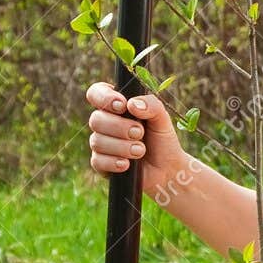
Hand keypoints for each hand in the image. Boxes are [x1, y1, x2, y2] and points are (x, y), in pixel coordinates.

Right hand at [85, 81, 184, 204]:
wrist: (167, 169)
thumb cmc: (162, 140)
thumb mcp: (162, 118)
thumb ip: (151, 105)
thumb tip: (131, 104)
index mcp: (115, 107)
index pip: (96, 93)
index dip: (104, 97)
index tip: (122, 106)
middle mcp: (105, 124)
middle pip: (95, 119)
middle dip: (120, 127)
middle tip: (140, 133)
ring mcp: (101, 144)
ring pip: (97, 141)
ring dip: (121, 146)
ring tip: (141, 150)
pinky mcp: (101, 164)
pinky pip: (97, 161)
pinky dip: (114, 162)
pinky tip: (127, 164)